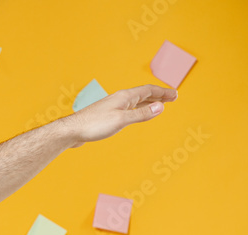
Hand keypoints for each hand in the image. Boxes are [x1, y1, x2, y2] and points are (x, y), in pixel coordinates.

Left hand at [63, 84, 177, 147]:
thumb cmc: (94, 125)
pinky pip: (128, 109)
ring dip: (149, 102)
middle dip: (158, 96)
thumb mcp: (122, 120)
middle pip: (143, 94)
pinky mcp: (106, 115)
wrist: (72, 131)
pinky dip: (138, 109)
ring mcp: (112, 106)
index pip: (149, 90)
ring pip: (135, 102)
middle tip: (172, 98)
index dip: (163, 92)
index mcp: (124, 97)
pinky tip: (136, 114)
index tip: (175, 94)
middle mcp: (119, 99)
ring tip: (158, 105)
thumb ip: (141, 114)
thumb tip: (161, 107)